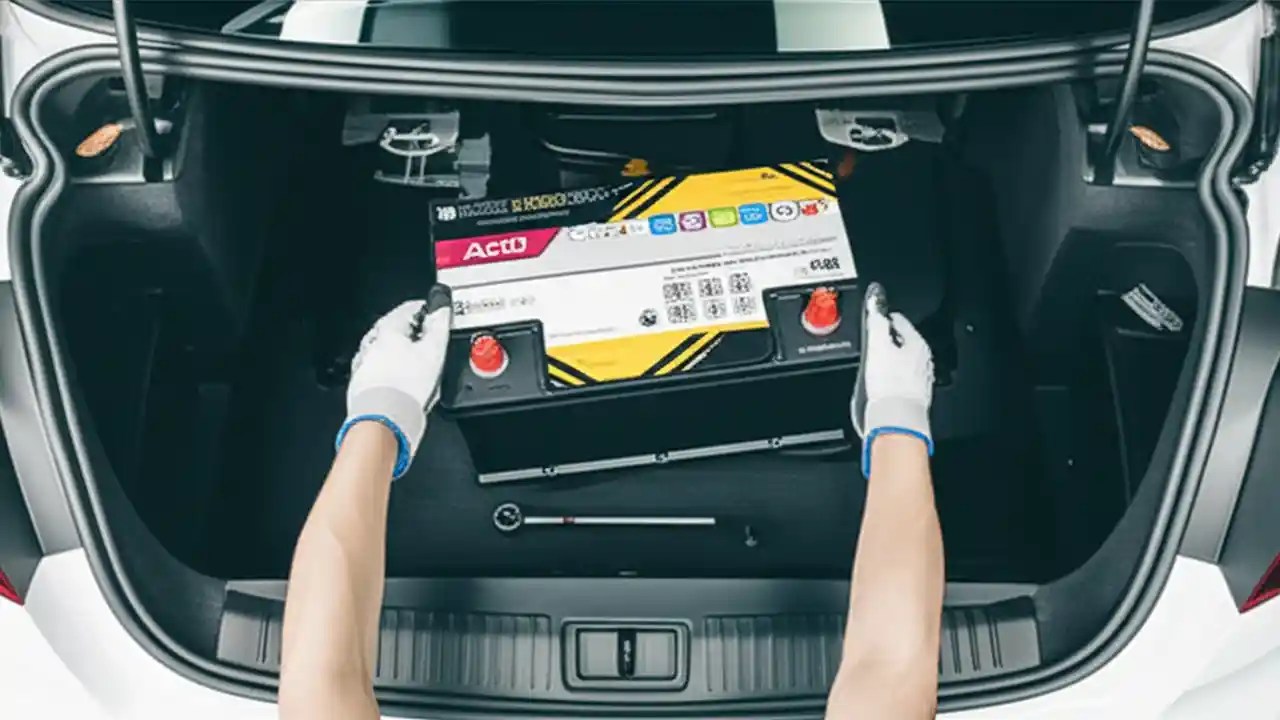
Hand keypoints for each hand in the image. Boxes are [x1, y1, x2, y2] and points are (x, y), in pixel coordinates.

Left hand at [335, 284, 451, 478]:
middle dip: (413, 334)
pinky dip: (394, 374)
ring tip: (419, 365)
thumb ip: (439, 327)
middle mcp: (371, 344)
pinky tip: (405, 384)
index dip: (427, 310)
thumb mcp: (433, 351)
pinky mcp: (362, 385)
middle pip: (395, 330)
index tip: (437, 314)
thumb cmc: (405, 387)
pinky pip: (381, 372)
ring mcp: (365, 365)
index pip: (408, 309)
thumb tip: (442, 311)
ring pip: (387, 352)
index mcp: (387, 329)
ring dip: (402, 354)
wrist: (384, 420)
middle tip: (431, 341)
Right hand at [851, 282, 934, 476]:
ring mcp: (919, 380)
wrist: (895, 420)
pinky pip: (900, 380)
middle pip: (903, 342)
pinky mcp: (912, 397)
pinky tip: (881, 383)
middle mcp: (923, 361)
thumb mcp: (877, 344)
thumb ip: (876, 320)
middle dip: (888, 340)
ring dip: (890, 360)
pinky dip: (891, 378)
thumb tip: (875, 300)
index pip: (900, 321)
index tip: (876, 317)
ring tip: (875, 362)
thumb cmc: (890, 385)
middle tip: (873, 340)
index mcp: (917, 344)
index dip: (884, 318)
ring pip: (903, 362)